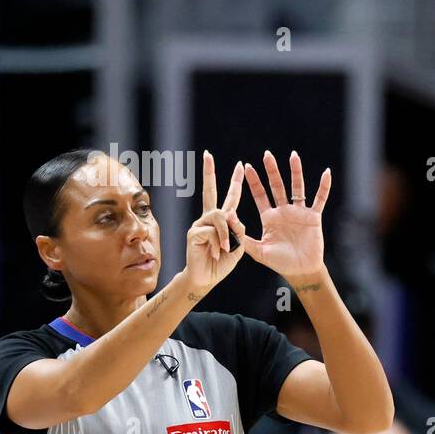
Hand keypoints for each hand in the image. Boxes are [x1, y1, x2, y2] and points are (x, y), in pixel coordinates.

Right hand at [184, 151, 246, 290]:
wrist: (207, 278)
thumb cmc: (222, 262)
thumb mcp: (238, 246)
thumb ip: (238, 230)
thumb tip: (230, 213)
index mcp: (223, 220)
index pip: (230, 197)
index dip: (235, 182)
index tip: (240, 165)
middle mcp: (209, 218)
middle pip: (210, 192)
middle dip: (209, 173)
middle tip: (208, 155)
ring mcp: (199, 223)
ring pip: (219, 217)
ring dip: (225, 234)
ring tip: (224, 249)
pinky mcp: (193, 232)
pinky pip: (211, 231)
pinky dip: (217, 243)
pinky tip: (214, 252)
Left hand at [238, 150, 329, 280]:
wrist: (301, 271)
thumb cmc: (279, 263)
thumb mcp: (258, 251)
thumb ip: (242, 236)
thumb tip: (226, 218)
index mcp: (269, 218)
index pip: (260, 195)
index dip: (254, 181)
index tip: (246, 166)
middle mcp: (284, 212)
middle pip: (277, 186)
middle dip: (272, 171)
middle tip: (267, 154)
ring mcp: (299, 213)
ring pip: (297, 188)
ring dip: (296, 172)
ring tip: (293, 156)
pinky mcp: (314, 217)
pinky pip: (320, 199)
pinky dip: (324, 186)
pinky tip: (326, 173)